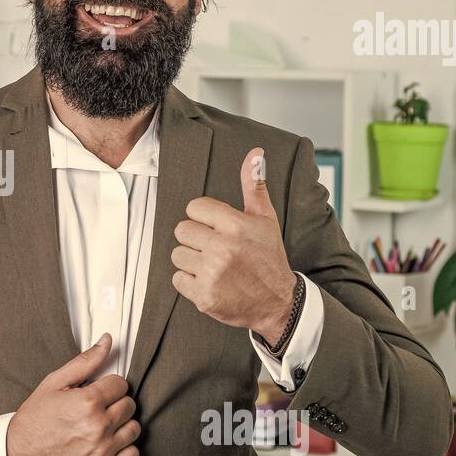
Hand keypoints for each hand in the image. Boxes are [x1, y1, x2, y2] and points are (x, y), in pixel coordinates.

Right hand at [6, 334, 140, 455]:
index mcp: (87, 401)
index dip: (109, 385)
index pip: (121, 384)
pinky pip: (133, 455)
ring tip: (103, 425)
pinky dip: (125, 448)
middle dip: (116, 403)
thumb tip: (107, 341)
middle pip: (129, 404)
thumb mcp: (53, 383)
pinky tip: (109, 443)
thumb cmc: (34, 419)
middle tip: (98, 408)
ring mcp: (103, 450)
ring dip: (122, 424)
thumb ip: (84, 362)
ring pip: (134, 428)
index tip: (98, 392)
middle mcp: (98, 426)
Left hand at [170, 147, 296, 343]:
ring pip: (177, 255)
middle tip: (214, 248)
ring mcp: (212, 273)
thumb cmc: (269, 256)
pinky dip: (189, 282)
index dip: (203, 217)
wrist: (278, 302)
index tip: (216, 227)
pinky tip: (210, 281)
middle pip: (182, 230)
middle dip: (195, 238)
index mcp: (236, 225)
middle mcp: (223, 248)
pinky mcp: (204, 296)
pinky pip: (177, 279)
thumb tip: (255, 154)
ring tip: (213, 265)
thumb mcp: (265, 219)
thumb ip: (254, 185)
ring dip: (191, 260)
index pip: (194, 207)